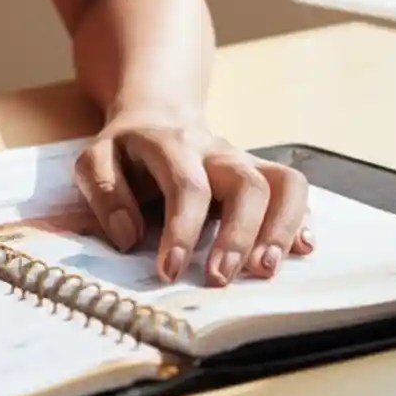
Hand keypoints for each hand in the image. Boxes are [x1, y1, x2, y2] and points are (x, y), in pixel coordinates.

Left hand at [73, 110, 313, 286]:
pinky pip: (295, 191)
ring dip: (280, 229)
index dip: (182, 231)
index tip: (169, 272)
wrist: (158, 116)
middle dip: (238, 236)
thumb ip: (103, 192)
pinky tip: (300, 250)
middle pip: (247, 185)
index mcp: (173, 145)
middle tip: (220, 279)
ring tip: (265, 271)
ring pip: (284, 184)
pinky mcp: (261, 174)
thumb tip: (127, 236)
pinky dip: (301, 220)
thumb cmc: (125, 151)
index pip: (187, 187)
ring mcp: (245, 162)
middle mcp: (217, 152)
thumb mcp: (94, 160)